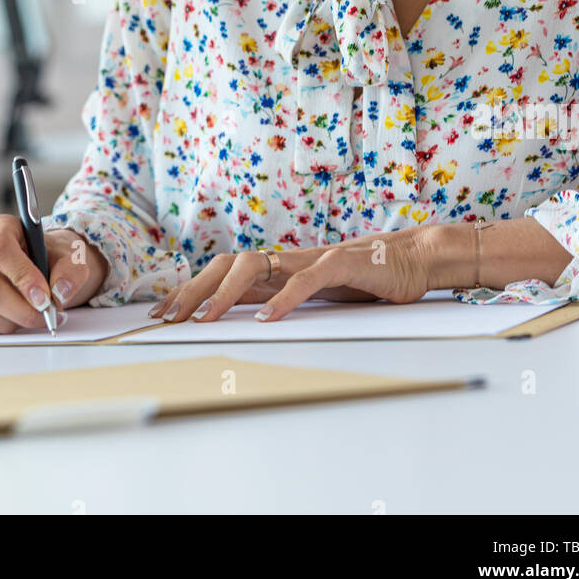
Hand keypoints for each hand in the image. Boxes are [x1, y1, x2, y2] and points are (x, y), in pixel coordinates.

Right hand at [0, 216, 108, 334]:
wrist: (49, 269)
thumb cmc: (54, 258)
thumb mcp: (72, 256)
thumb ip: (71, 270)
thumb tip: (58, 292)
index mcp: (0, 228)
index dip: (22, 276)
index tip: (44, 296)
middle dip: (21, 310)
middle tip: (46, 314)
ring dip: (7, 322)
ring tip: (29, 315)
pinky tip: (14, 320)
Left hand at [147, 231, 429, 324]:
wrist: (415, 258)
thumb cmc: (367, 281)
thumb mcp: (317, 297)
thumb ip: (285, 300)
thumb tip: (246, 319)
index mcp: (281, 267)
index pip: (225, 271)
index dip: (192, 288)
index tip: (164, 311)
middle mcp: (290, 259)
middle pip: (228, 263)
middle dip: (193, 289)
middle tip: (167, 317)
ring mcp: (313, 258)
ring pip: (256, 264)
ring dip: (224, 292)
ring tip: (204, 319)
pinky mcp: (342, 264)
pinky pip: (306, 279)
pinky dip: (283, 298)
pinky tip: (265, 319)